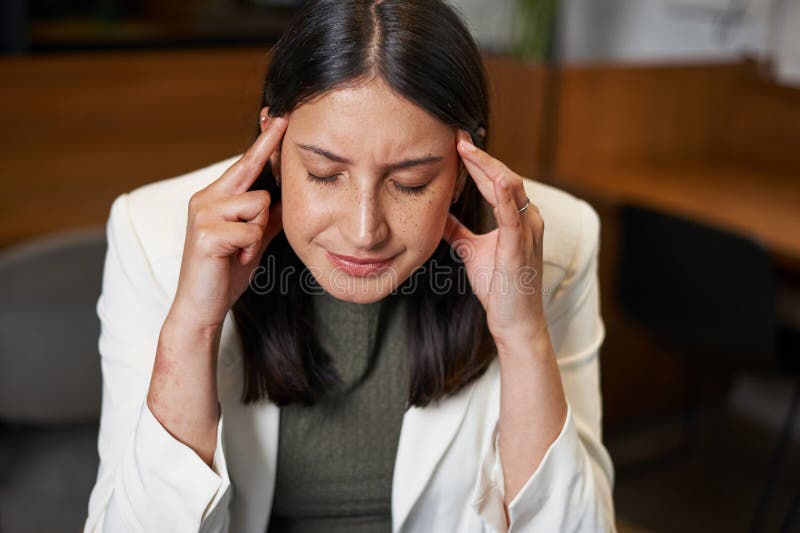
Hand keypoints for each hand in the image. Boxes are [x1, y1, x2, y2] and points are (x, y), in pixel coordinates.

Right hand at [170, 113, 287, 331]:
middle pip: (256, 185)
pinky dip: (250, 250)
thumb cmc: (226, 272)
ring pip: (259, 207)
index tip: (279, 117)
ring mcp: (203, 213)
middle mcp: (205, 198)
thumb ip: (269, 217)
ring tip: (238, 252)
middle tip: (247, 241)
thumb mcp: (254, 240)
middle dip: (263, 215)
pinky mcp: (207, 233)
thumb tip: (291, 198)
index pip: (246, 164)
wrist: (202, 305)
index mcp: (216, 196)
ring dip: (257, 236)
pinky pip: (252, 231)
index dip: (265, 141)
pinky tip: (233, 259)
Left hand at [442, 131, 546, 346]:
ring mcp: (527, 232)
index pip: (497, 180)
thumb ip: (458, 230)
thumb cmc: (499, 287)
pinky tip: (490, 178)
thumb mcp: (472, 250)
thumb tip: (438, 215)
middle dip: (481, 156)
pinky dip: (503, 195)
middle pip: (504, 176)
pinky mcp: (519, 247)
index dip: (478, 161)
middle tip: (458, 136)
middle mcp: (528, 219)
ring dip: (488, 166)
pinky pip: (513, 215)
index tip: (457, 143)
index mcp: (518, 217)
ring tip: (467, 149)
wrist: (515, 321)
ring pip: (510, 187)